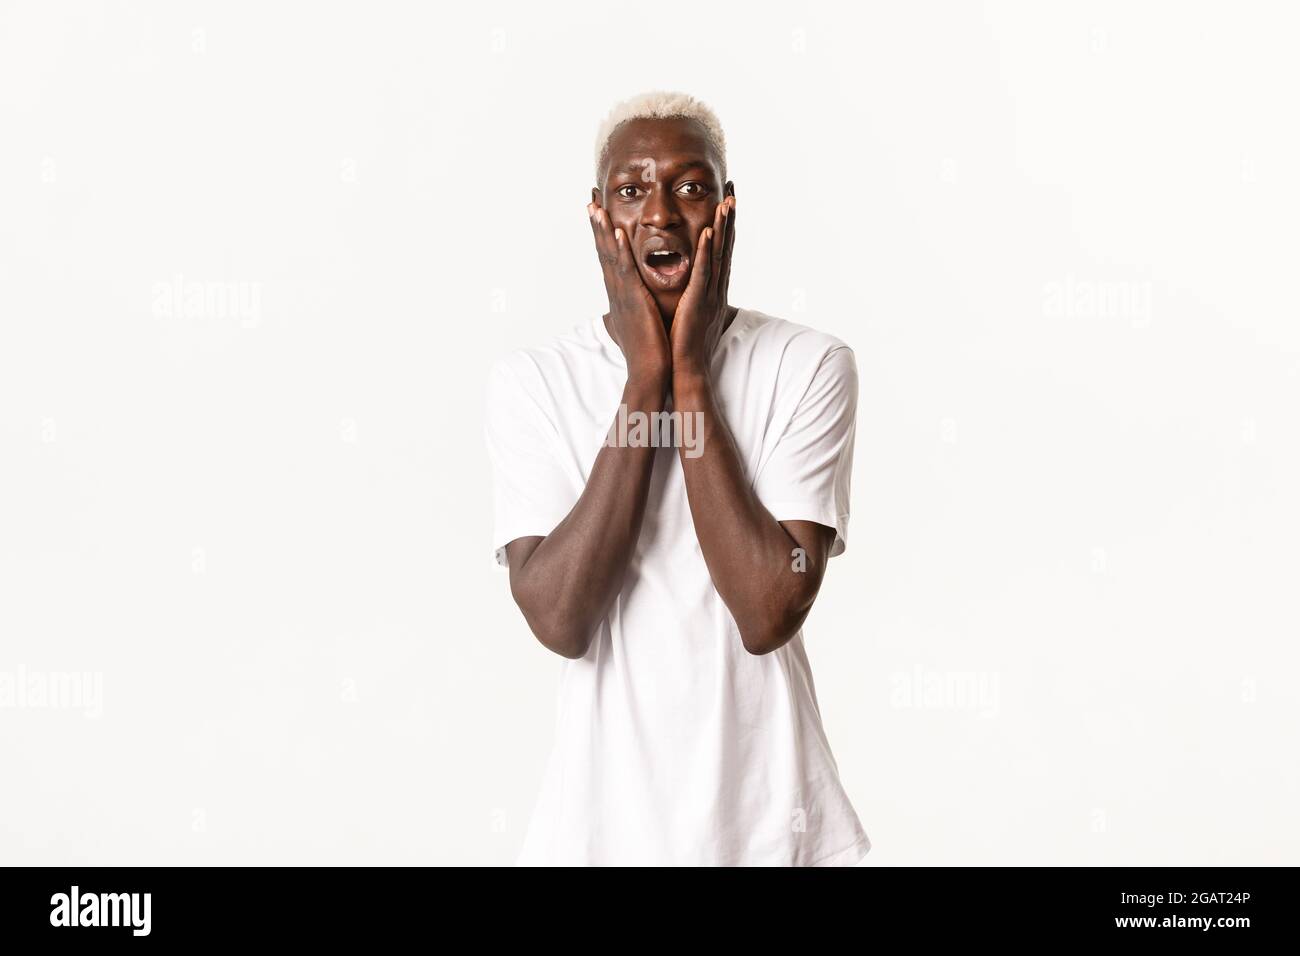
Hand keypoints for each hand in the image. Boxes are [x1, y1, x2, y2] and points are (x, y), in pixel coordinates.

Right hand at [588, 200, 670, 386]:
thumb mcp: (638, 321)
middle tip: (591, 198)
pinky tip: (619, 232)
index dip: (602, 233)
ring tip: (596, 206)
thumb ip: (632, 309)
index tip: (597, 211)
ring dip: (603, 229)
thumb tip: (625, 308)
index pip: (609, 256)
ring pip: (611, 256)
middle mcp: (617, 290)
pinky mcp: (634, 300)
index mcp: (620, 292)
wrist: (650, 370)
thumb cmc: (648, 348)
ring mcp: (623, 294)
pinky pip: (627, 270)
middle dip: (597, 223)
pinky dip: (622, 250)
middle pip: (604, 250)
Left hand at [670, 194, 735, 380]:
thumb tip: (685, 291)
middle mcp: (715, 289)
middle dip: (729, 218)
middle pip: (725, 247)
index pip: (719, 252)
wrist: (685, 371)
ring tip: (726, 201)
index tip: (727, 202)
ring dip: (722, 227)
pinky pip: (702, 273)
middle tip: (733, 190)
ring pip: (717, 255)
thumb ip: (689, 299)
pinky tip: (707, 232)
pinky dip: (705, 252)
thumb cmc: (684, 347)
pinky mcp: (697, 303)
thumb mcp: (689, 316)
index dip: (725, 227)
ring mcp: (708, 295)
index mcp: (711, 290)